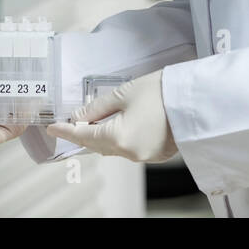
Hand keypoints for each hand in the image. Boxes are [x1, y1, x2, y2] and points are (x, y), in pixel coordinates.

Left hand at [45, 70, 176, 162]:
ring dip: (100, 138)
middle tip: (70, 124)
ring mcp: (144, 156)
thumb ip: (98, 107)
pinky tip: (116, 128)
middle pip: (97, 145)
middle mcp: (129, 153)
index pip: (83, 135)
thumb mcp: (124, 93)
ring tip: (91, 124)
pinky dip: (118, 140)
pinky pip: (128, 150)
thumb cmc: (162, 92)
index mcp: (118, 137)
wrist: (195, 99)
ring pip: (113, 149)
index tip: (53, 128)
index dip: (66, 130)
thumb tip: (79, 116)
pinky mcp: (155, 154)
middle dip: (83, 135)